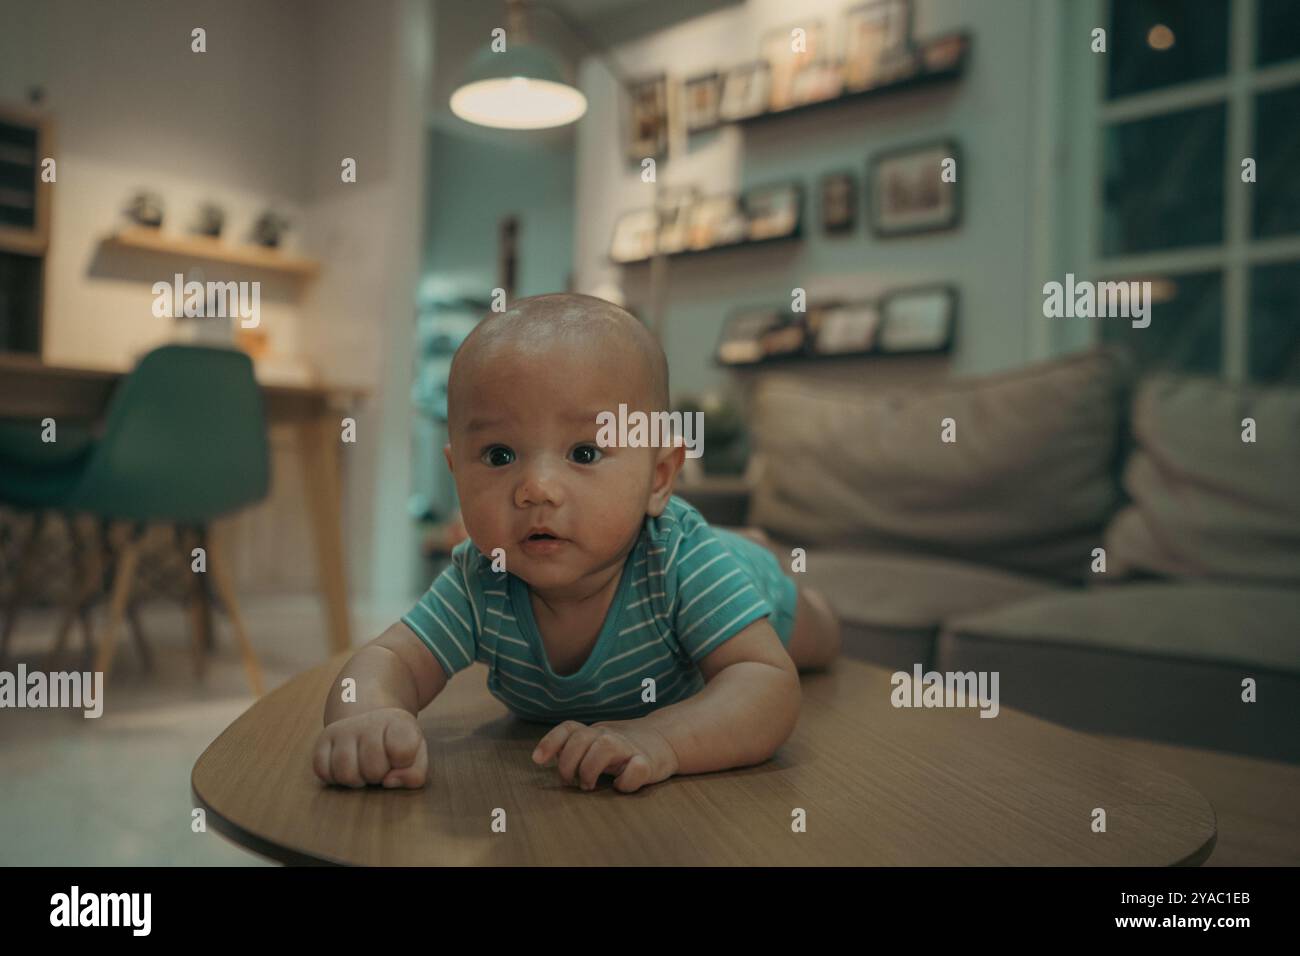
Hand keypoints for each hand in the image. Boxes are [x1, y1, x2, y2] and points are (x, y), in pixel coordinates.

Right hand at [313, 707, 428, 788]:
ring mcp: (343, 730)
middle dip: (379, 775)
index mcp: (397, 722)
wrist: (370, 718)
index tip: (401, 757)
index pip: (402, 751)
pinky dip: (334, 777)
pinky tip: (348, 766)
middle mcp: (368, 722)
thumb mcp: (416, 754)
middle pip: (373, 769)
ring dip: (357, 780)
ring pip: (346, 774)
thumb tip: (388, 782)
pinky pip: (322, 771)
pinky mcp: (323, 739)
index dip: (403, 763)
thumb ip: (414, 774)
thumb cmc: (397, 744)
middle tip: (381, 764)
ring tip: (364, 768)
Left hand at [531, 719, 679, 792]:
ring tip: (589, 785)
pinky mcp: (648, 763)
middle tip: (571, 781)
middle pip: (581, 738)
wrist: (665, 741)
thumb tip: (541, 756)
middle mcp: (609, 735)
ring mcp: (629, 747)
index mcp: (595, 732)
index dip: (550, 741)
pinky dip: (626, 780)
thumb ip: (571, 747)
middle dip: (569, 763)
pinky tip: (619, 785)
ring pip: (604, 746)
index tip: (537, 760)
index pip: (569, 728)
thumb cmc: (621, 749)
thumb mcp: (594, 743)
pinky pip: (636, 768)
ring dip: (590, 769)